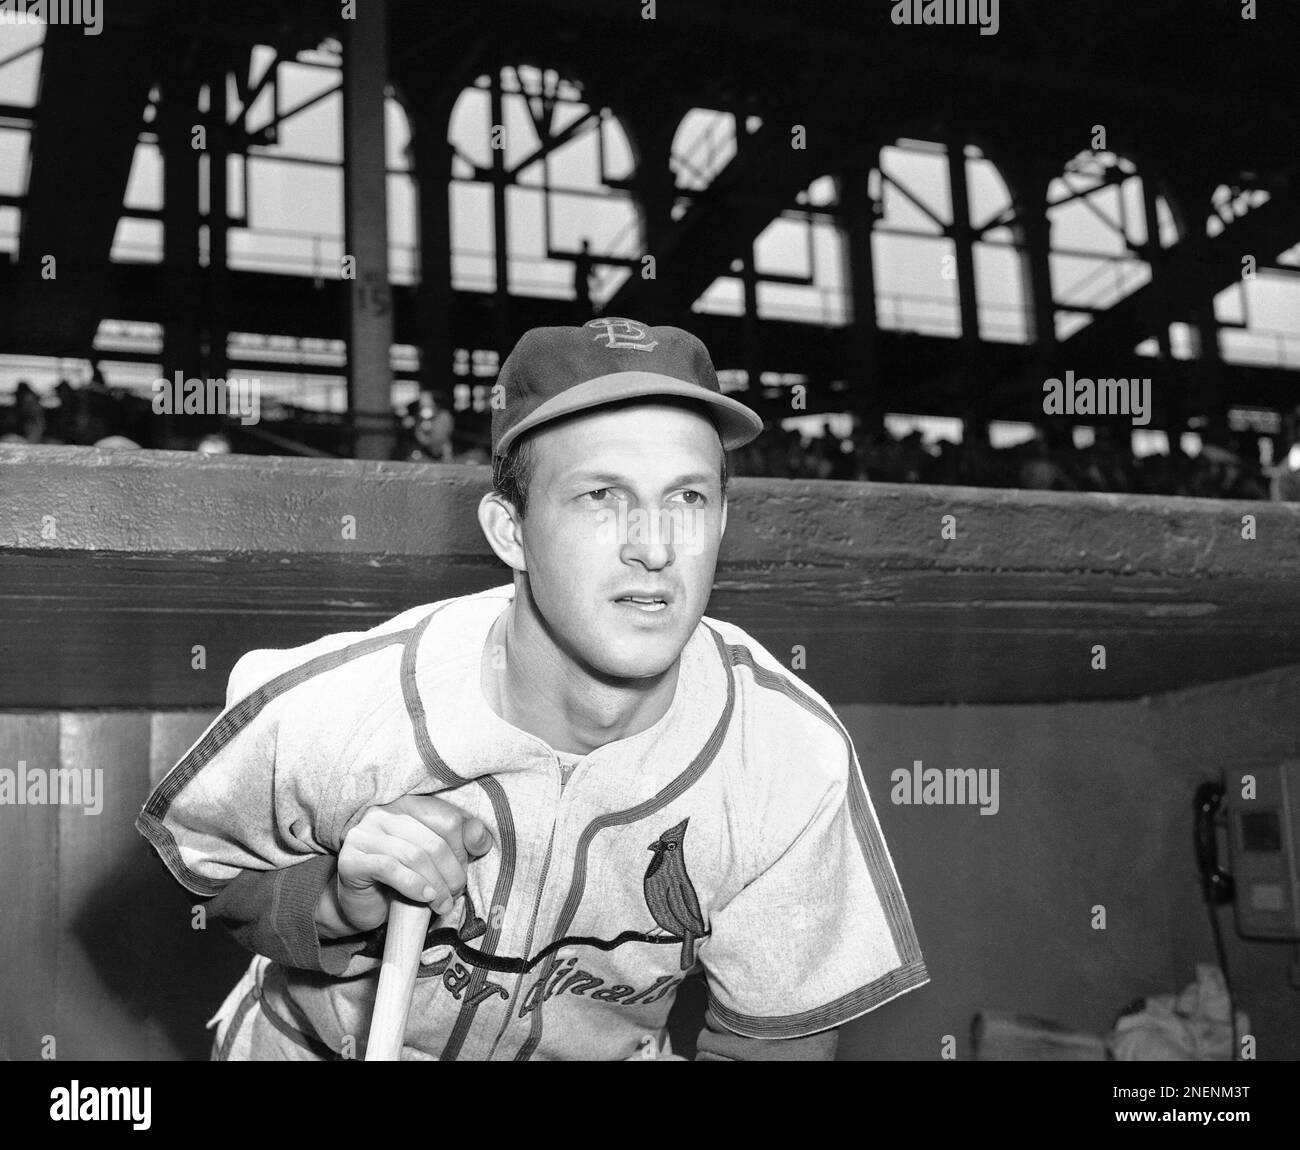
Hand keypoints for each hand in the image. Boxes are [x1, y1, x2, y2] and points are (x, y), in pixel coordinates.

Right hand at [316, 794, 493, 938]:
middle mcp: (383, 813)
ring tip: (443, 903)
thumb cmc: (405, 879)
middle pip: (433, 840)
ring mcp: (363, 834)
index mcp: (408, 804)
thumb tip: (480, 834)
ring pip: (413, 855)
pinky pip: (389, 868)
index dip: (463, 848)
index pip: (448, 818)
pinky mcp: (350, 860)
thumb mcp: (439, 860)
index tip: (464, 870)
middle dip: (451, 872)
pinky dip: (412, 885)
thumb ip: (464, 843)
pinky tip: (424, 898)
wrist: (366, 907)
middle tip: (456, 892)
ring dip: (436, 885)